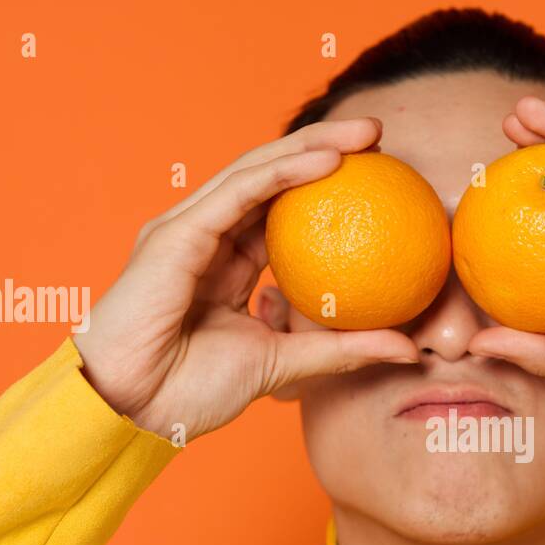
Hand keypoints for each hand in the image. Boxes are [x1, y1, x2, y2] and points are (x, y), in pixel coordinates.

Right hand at [73, 119, 418, 442]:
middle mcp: (205, 238)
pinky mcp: (178, 234)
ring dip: (313, 147)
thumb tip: (410, 349)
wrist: (134, 409)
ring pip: (258, 172)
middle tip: (379, 137)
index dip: (326, 189)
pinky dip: (284, 173)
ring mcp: (188, 230)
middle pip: (271, 179)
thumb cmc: (192, 390)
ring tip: (365, 135)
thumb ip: (342, 350)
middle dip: (326, 149)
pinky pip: (240, 193)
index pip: (280, 212)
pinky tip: (328, 160)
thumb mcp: (285, 363)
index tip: (378, 179)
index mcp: (224, 265)